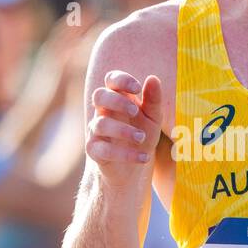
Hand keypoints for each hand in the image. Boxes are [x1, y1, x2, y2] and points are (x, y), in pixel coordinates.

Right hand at [86, 70, 161, 188]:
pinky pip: (104, 150)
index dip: (121, 80)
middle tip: (134, 112)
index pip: (111, 79)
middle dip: (117, 101)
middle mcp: (103, 112)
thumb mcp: (153, 118)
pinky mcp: (94, 150)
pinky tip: (144, 157)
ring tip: (142, 138)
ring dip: (123, 130)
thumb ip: (154, 99)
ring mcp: (96, 131)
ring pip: (100, 124)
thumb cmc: (142, 136)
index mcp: (117, 99)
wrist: (133, 168)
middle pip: (99, 95)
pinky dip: (126, 154)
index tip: (137, 88)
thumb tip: (153, 78)